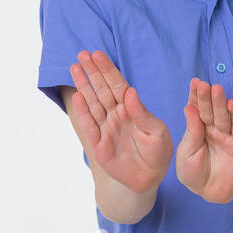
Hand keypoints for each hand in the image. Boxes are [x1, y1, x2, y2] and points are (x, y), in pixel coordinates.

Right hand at [69, 50, 172, 194]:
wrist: (150, 178)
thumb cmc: (158, 152)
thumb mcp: (157, 132)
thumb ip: (143, 114)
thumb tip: (130, 92)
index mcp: (132, 108)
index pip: (118, 85)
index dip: (108, 70)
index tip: (98, 54)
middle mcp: (116, 115)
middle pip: (102, 90)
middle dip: (92, 72)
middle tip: (82, 54)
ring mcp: (106, 128)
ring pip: (93, 103)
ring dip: (84, 86)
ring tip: (75, 68)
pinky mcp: (98, 145)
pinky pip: (90, 126)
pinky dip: (83, 112)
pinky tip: (78, 96)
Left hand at [176, 77, 232, 203]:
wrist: (208, 191)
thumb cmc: (192, 173)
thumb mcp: (186, 152)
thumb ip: (191, 131)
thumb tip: (189, 108)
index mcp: (196, 129)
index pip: (196, 108)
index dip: (195, 96)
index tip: (194, 82)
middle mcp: (211, 129)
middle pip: (209, 110)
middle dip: (206, 97)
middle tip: (203, 84)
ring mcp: (225, 135)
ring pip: (223, 115)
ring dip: (220, 102)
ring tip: (216, 89)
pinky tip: (232, 104)